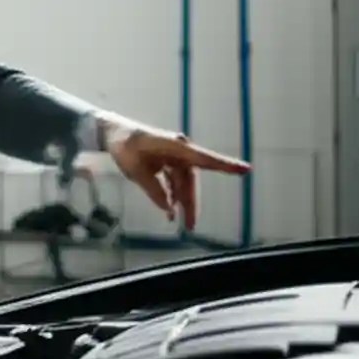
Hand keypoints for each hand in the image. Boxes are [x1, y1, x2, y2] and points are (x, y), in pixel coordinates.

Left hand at [98, 113, 251, 230]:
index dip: (224, 165)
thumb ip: (152, 188)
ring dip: (182, 203)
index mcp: (174, 146)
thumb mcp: (133, 169)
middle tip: (191, 225)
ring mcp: (174, 158)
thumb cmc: (123, 146)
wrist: (113, 133)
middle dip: (192, 203)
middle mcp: (179, 151)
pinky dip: (173, 197)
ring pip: (184, 184)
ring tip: (182, 224)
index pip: (203, 158)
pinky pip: (175, 183)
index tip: (245, 169)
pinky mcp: (168, 163)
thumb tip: (168, 207)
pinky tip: (171, 213)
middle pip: (191, 180)